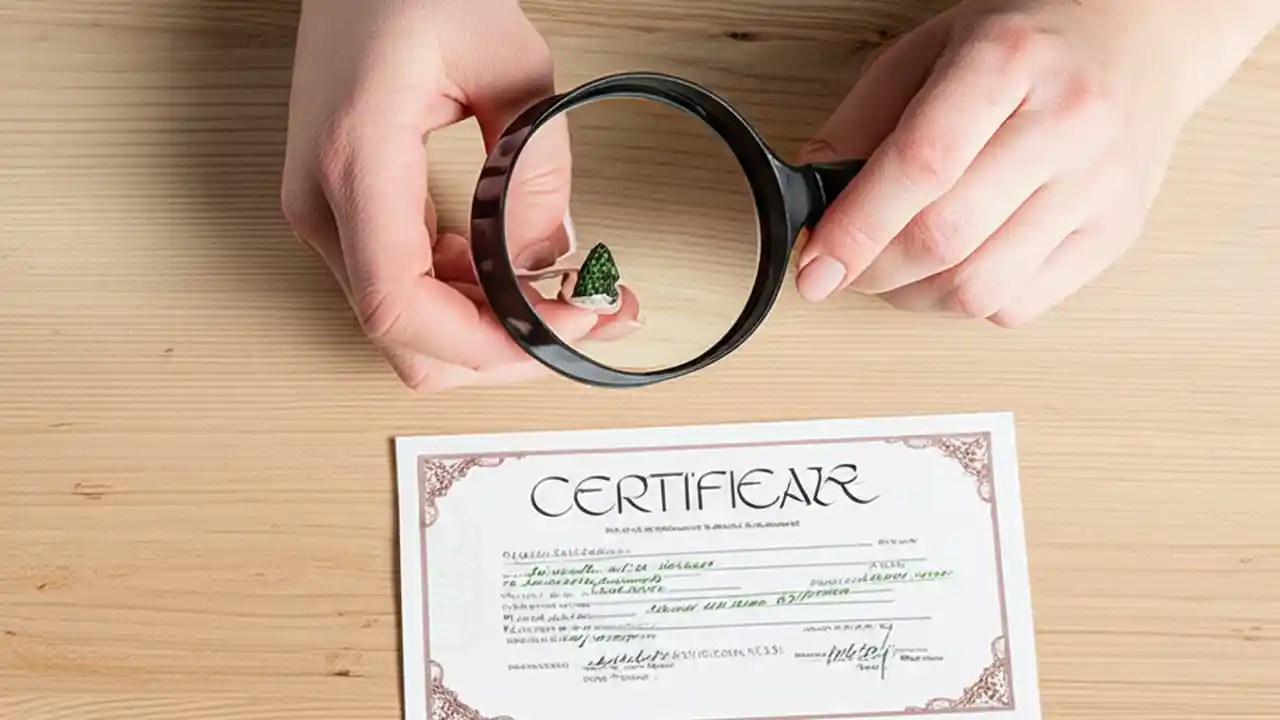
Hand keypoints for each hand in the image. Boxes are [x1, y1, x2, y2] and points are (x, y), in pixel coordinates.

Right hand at [281, 0, 634, 391]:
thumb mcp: (506, 58)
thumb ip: (535, 166)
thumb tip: (552, 261)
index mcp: (354, 162)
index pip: (401, 310)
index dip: (491, 343)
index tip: (567, 325)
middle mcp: (325, 206)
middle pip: (409, 343)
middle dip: (506, 352)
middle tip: (593, 322)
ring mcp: (331, 215)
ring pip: (412, 330)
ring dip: (495, 332)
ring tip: (578, 300)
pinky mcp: (350, 213)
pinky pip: (410, 290)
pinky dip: (472, 301)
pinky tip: (524, 275)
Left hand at [797, 0, 1277, 326]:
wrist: (1138, 35)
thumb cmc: (1023, 44)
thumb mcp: (928, 50)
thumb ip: (862, 121)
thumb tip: (813, 199)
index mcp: (1007, 61)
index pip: (921, 166)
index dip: (856, 229)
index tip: (814, 267)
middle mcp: (1065, 123)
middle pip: (945, 238)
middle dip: (873, 271)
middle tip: (846, 268)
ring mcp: (1100, 185)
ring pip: (980, 289)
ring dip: (914, 296)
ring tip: (897, 269)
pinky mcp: (1117, 232)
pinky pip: (1019, 307)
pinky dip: (967, 302)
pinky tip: (956, 267)